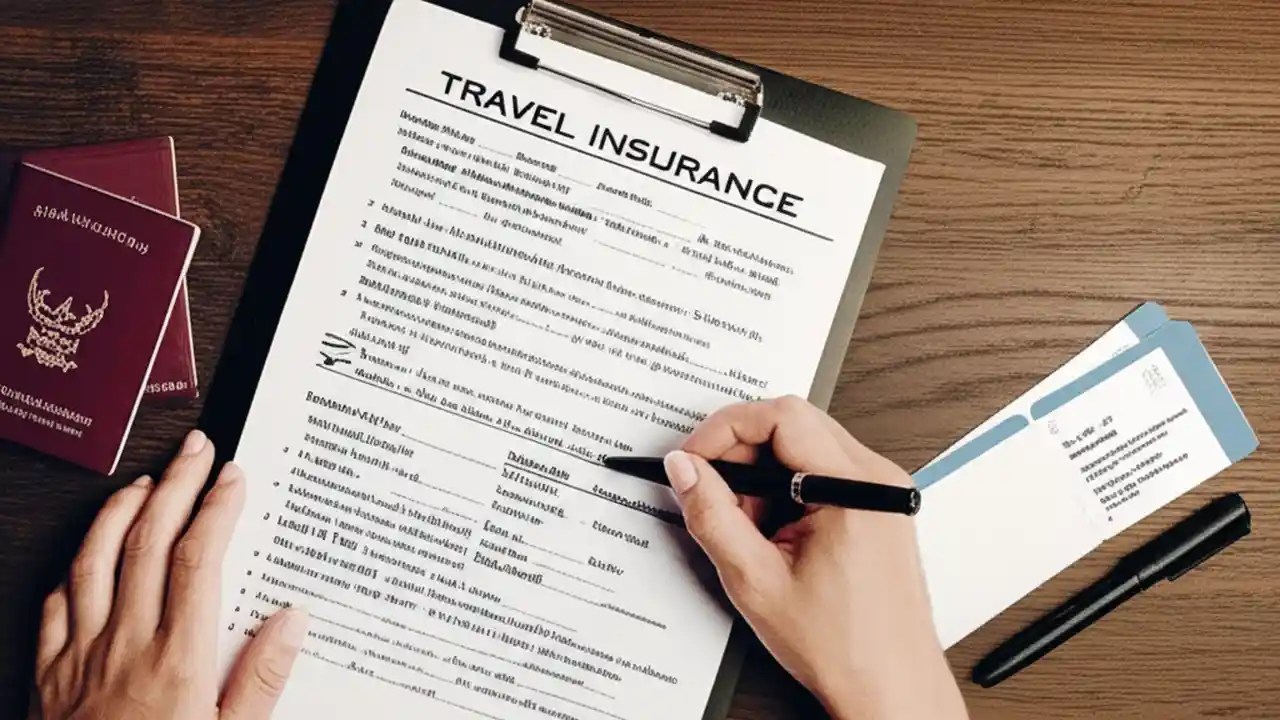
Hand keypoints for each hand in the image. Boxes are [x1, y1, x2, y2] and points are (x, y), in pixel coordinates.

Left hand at [33, 429, 307, 719]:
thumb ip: (261, 681)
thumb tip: (292, 619)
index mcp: (178, 661)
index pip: (199, 559)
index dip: (216, 507)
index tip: (233, 476)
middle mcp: (126, 646)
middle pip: (149, 542)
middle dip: (175, 484)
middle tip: (196, 448)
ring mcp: (80, 657)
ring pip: (93, 559)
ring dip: (121, 510)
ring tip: (145, 481)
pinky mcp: (47, 677)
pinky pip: (53, 606)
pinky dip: (72, 568)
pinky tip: (88, 556)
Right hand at [666, 397, 967, 719]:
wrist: (891, 688)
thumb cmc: (843, 648)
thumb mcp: (755, 581)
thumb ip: (712, 516)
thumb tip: (684, 469)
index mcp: (855, 489)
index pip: (782, 416)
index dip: (725, 428)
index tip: (693, 458)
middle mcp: (877, 479)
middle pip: (793, 422)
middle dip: (740, 451)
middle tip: (711, 492)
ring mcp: (882, 490)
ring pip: (804, 445)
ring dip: (761, 474)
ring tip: (746, 529)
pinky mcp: (877, 504)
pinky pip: (822, 470)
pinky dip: (784, 490)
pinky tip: (772, 535)